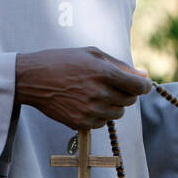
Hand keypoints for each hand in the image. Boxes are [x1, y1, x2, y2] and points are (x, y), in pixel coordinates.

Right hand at [15, 46, 152, 130]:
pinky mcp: (80, 123)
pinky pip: (102, 122)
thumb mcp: (92, 54)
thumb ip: (120, 65)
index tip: (142, 85)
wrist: (33, 79)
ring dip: (114, 104)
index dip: (144, 86)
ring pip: (118, 113)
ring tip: (98, 93)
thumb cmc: (63, 61)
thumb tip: (144, 75)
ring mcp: (89, 110)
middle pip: (130, 101)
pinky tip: (87, 102)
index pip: (138, 87)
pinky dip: (100, 114)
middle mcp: (99, 94)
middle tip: (113, 85)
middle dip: (127, 93)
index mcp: (103, 73)